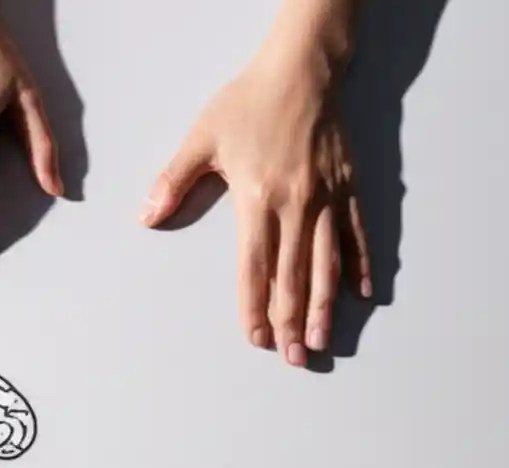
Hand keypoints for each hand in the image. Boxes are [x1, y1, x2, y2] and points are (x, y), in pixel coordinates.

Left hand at [143, 28, 370, 366]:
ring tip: (323, 340)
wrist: (302, 69)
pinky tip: (362, 294)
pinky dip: (360, 264)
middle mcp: (297, 205)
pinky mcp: (349, 186)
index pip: (255, 267)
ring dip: (326, 306)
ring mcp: (328, 197)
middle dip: (292, 321)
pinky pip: (357, 234)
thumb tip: (146, 217)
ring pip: (328, 262)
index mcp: (258, 198)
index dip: (254, 306)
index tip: (255, 338)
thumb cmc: (249, 102)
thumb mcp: (202, 138)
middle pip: (294, 275)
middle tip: (293, 358)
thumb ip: (174, 181)